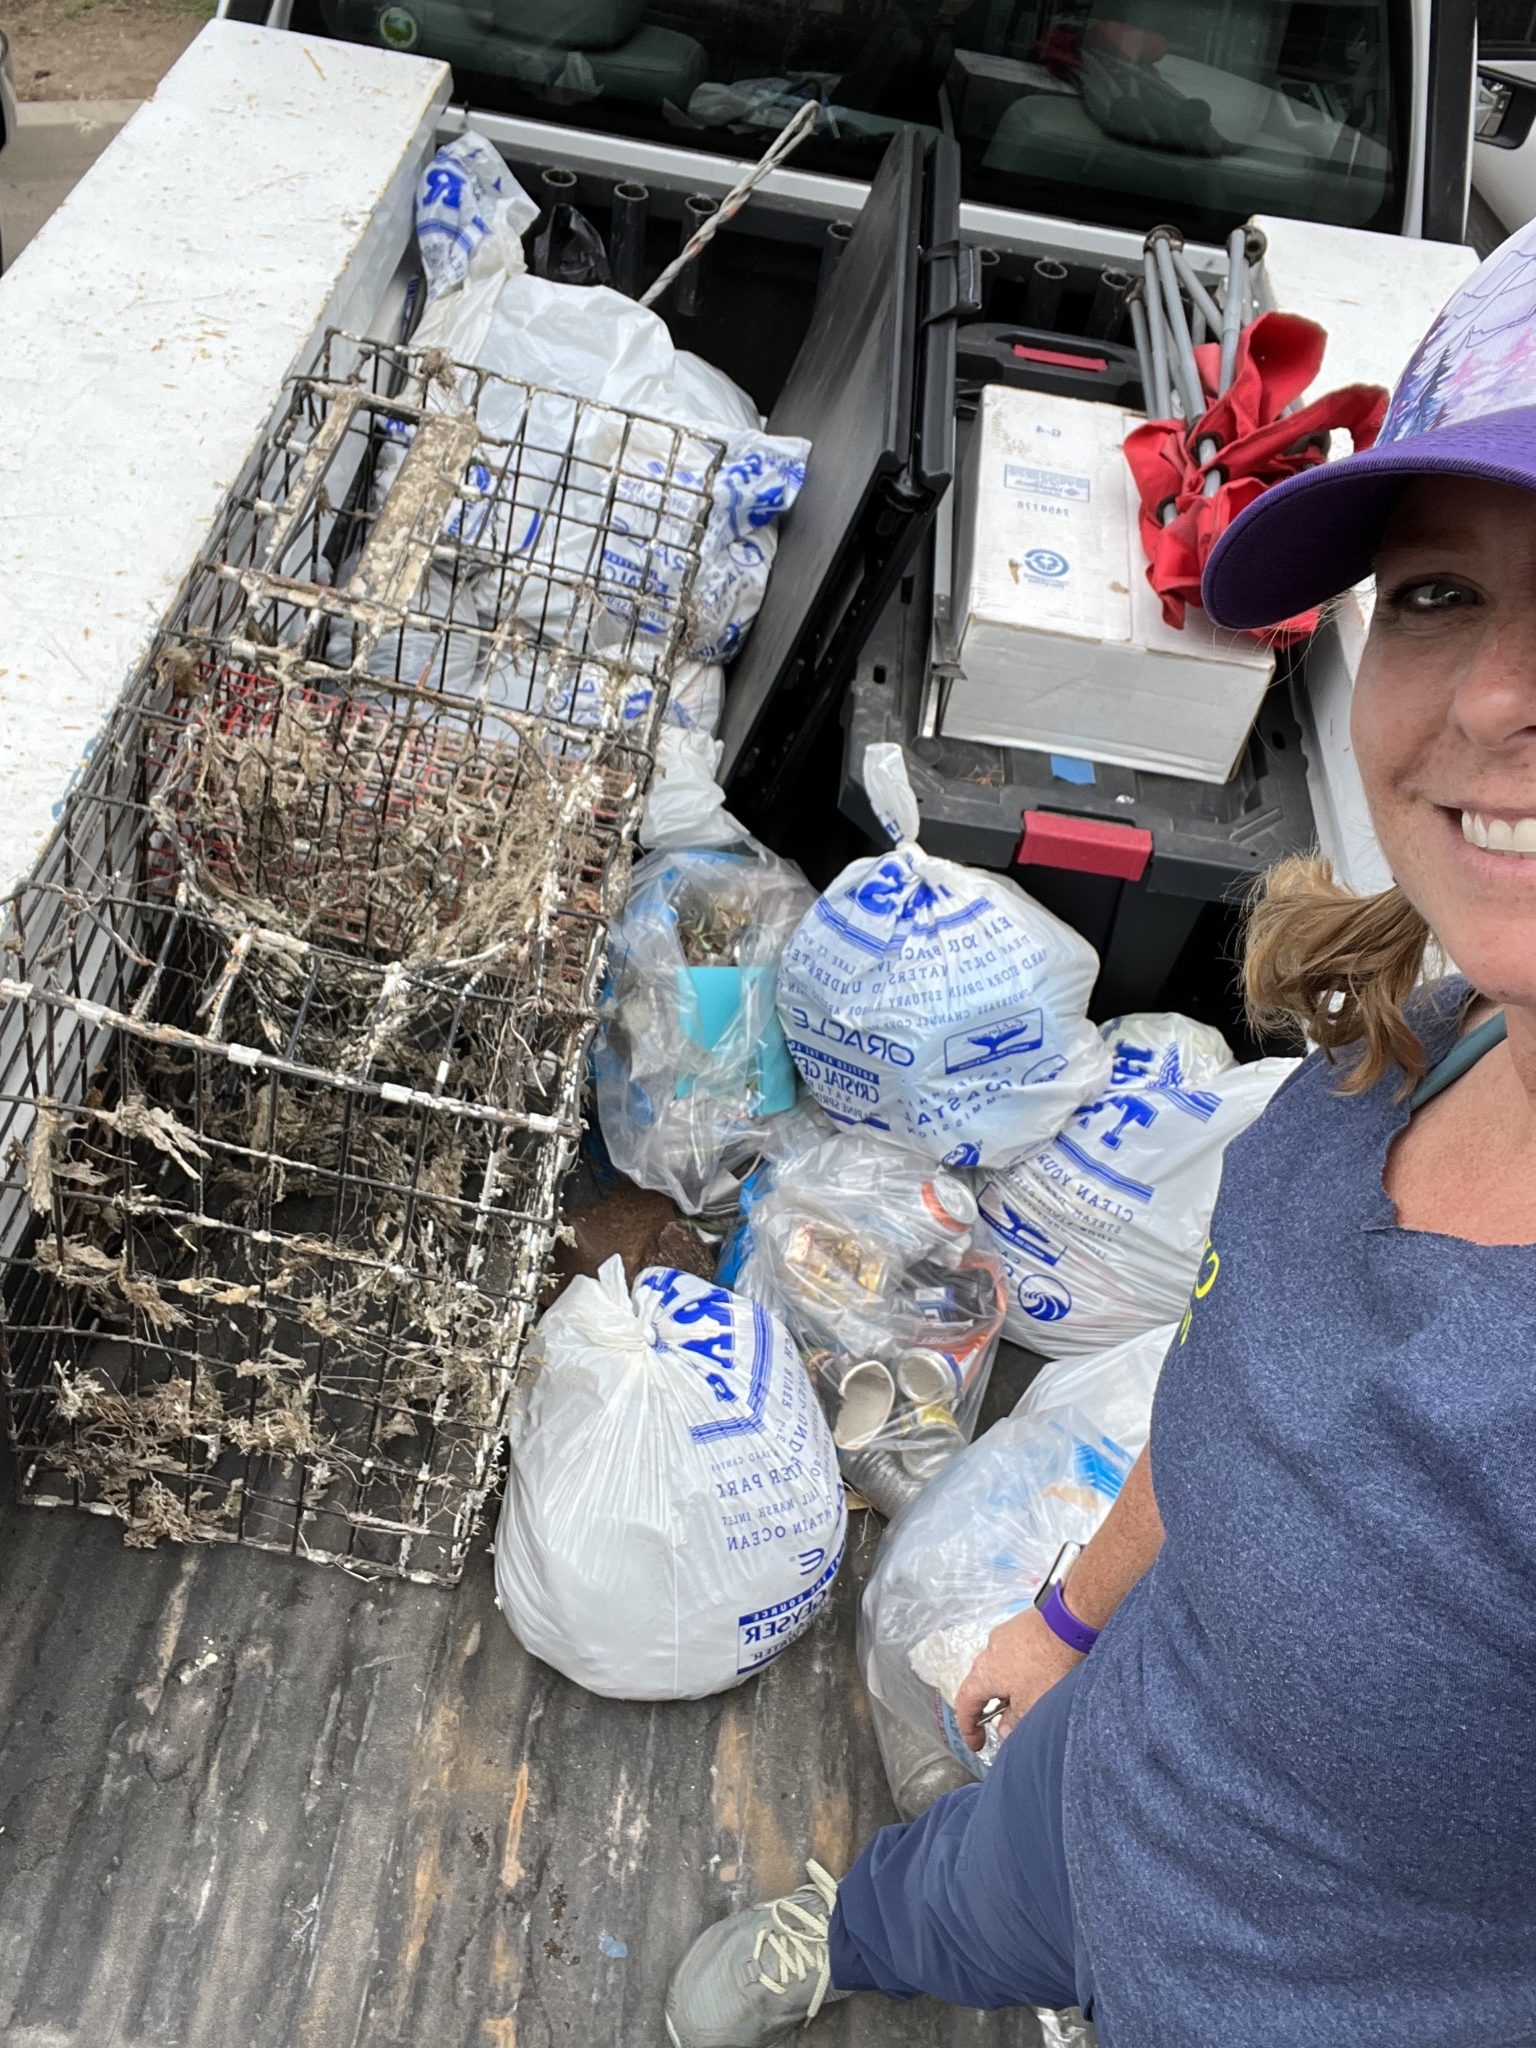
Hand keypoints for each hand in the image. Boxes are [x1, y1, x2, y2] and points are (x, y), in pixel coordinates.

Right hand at [953, 1605, 1084, 1751]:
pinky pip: (1018, 1653)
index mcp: (983, 1673)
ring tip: (1032, 1697)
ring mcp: (1006, 1634)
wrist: (1069, 1623)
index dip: (968, 1728)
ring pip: (1002, 1668)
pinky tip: (1043, 1674)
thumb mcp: (1031, 1705)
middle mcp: (988, 1651)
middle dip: (994, 1706)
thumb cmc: (1047, 1666)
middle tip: (1009, 1723)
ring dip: (1011, 1686)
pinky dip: (1024, 1669)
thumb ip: (1014, 1722)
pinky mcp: (1023, 1625)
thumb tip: (1003, 1731)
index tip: (977, 1744)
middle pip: (983, 1684)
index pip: (964, 1704)